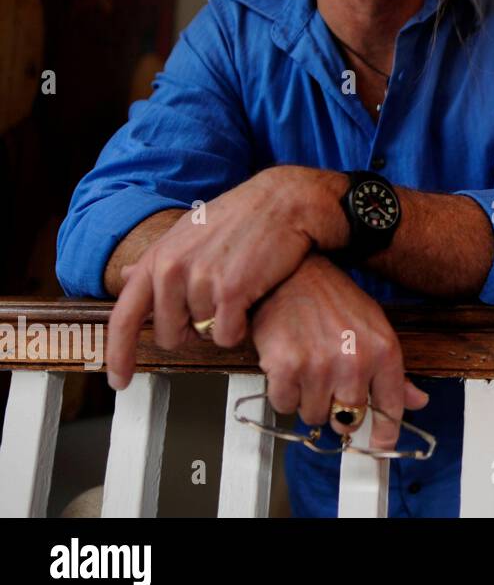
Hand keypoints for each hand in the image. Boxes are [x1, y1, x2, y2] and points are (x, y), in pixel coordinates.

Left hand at [106, 166, 347, 389]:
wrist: (284, 203)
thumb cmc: (240, 218)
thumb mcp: (188, 233)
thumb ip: (158, 261)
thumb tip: (127, 277)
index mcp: (157, 258)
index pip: (123, 317)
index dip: (118, 355)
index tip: (119, 381)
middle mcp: (172, 269)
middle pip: (169, 335)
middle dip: (192, 331)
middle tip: (214, 306)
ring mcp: (200, 280)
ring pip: (202, 336)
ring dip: (222, 323)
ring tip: (238, 291)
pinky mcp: (231, 291)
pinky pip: (227, 336)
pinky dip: (241, 329)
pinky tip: (250, 303)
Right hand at [251, 254, 428, 449]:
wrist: (291, 273)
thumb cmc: (331, 299)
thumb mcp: (374, 327)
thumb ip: (395, 372)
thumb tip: (418, 400)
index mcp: (383, 350)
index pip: (392, 406)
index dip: (386, 432)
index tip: (381, 446)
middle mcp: (356, 361)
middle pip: (350, 419)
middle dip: (338, 408)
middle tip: (328, 382)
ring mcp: (321, 367)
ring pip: (315, 416)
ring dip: (309, 400)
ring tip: (308, 367)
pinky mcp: (288, 369)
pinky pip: (286, 406)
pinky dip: (284, 393)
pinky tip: (288, 366)